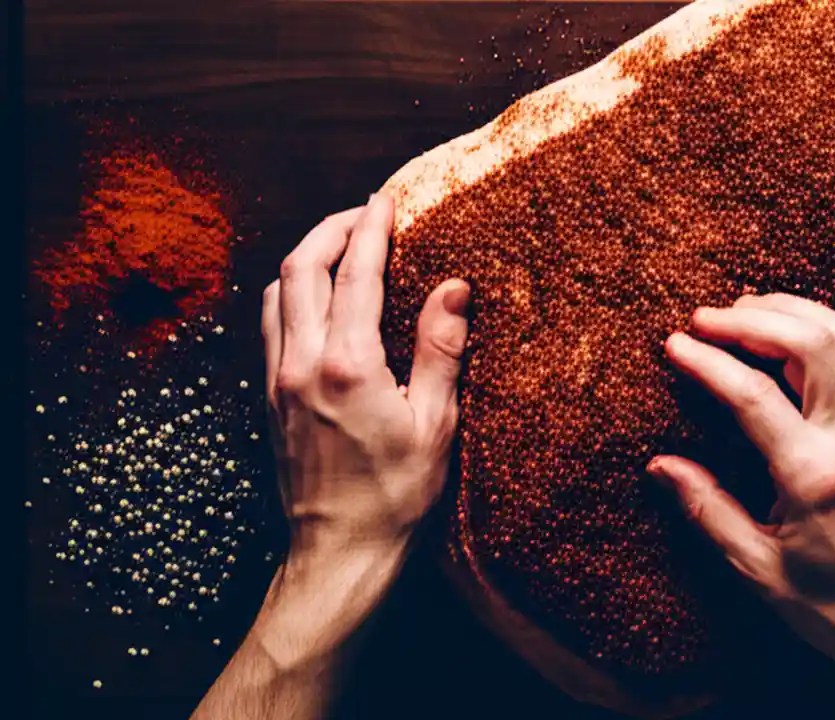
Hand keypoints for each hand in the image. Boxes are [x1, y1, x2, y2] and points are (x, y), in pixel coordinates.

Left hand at [262, 193, 469, 560]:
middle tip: (364, 214)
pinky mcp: (270, 398)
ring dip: (306, 257)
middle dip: (331, 228)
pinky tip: (317, 300)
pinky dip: (291, 293)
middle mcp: (301, 363)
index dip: (371, 228)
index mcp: (347, 365)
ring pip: (277, 291)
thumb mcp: (435, 425)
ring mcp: (278, 380)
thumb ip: (440, 350)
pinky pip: (270, 324)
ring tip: (341, 248)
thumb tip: (452, 286)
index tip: (387, 200)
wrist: (339, 552)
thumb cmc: (395, 497)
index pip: (356, 274)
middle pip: (300, 266)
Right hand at [647, 293, 834, 673]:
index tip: (673, 344)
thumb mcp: (760, 572)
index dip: (707, 361)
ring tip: (745, 310)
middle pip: (809, 342)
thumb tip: (661, 466)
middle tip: (703, 318)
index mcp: (815, 477)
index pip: (753, 394)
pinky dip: (831, 329)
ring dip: (793, 311)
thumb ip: (708, 512)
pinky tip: (798, 331)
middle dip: (750, 318)